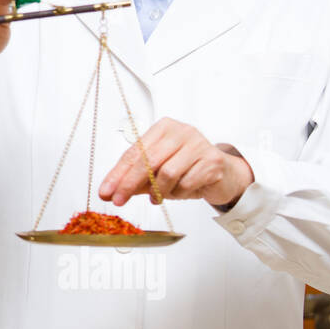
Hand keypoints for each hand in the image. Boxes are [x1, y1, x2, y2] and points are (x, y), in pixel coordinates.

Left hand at [97, 117, 254, 209]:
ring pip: (168, 172)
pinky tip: (179, 193)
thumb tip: (110, 192)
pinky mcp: (212, 161)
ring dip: (159, 190)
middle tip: (119, 200)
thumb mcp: (158, 172)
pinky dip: (178, 193)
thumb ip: (135, 179)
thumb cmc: (188, 169)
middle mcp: (181, 131)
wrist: (223, 174)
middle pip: (148, 160)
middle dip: (130, 183)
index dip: (117, 174)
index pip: (134, 152)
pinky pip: (186, 183)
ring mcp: (198, 144)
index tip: (106, 191)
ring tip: (157, 198)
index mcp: (163, 128)